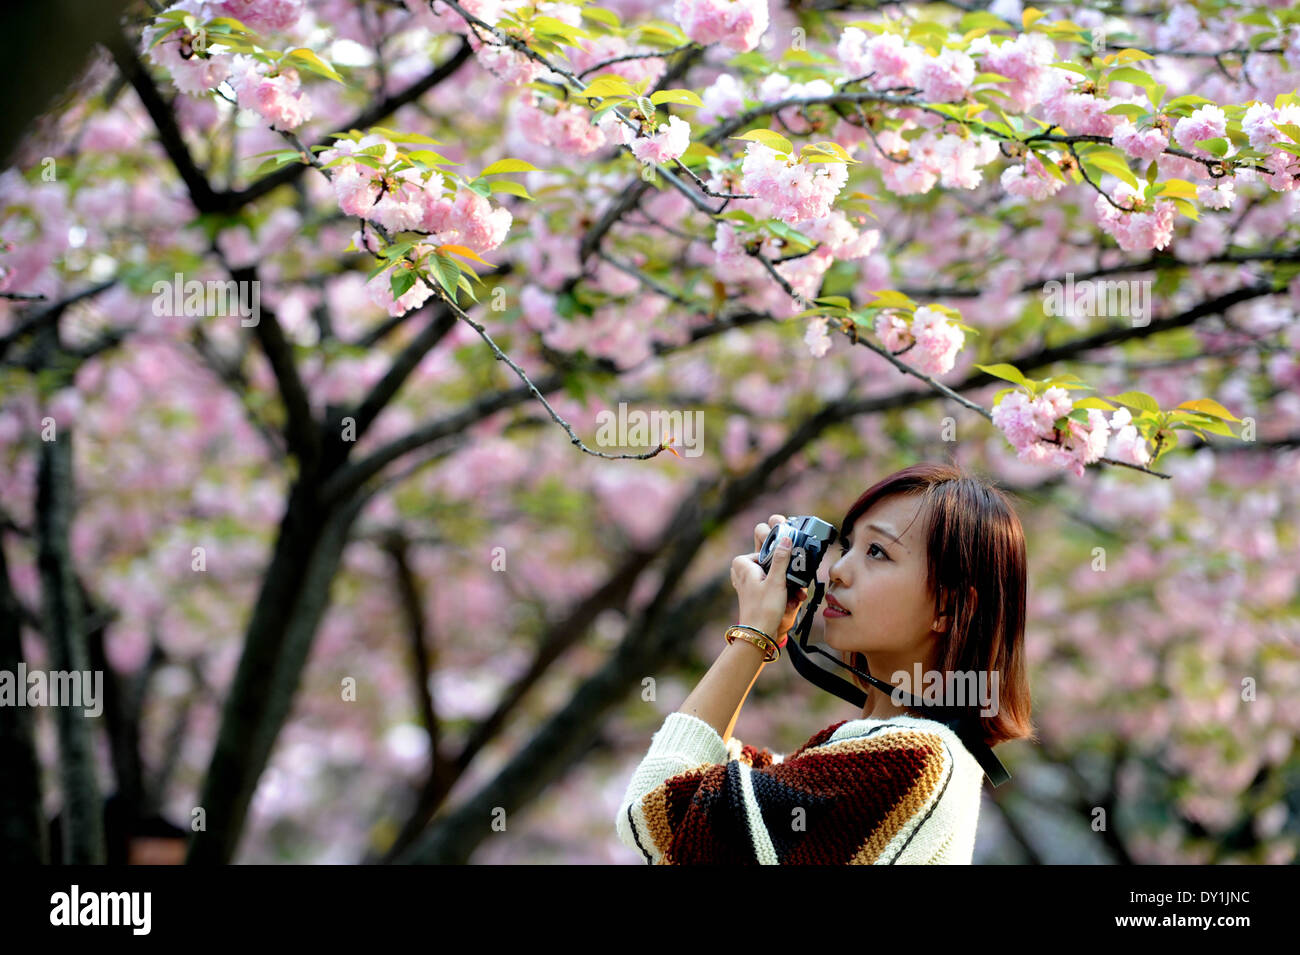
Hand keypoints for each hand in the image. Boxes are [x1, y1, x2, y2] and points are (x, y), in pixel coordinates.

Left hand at [730, 514, 809, 644]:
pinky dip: (778, 593)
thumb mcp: (776, 580)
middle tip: (788, 581)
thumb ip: (781, 559)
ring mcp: (747, 588)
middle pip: (764, 565)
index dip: (772, 559)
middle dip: (780, 573)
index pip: (759, 553)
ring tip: (791, 594)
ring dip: (782, 585)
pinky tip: (788, 601)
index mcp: (743, 567)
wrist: (758, 634)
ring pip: (767, 578)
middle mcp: (742, 576)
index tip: (782, 566)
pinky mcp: (753, 598)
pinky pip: (768, 589)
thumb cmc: (764, 608)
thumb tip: (785, 538)